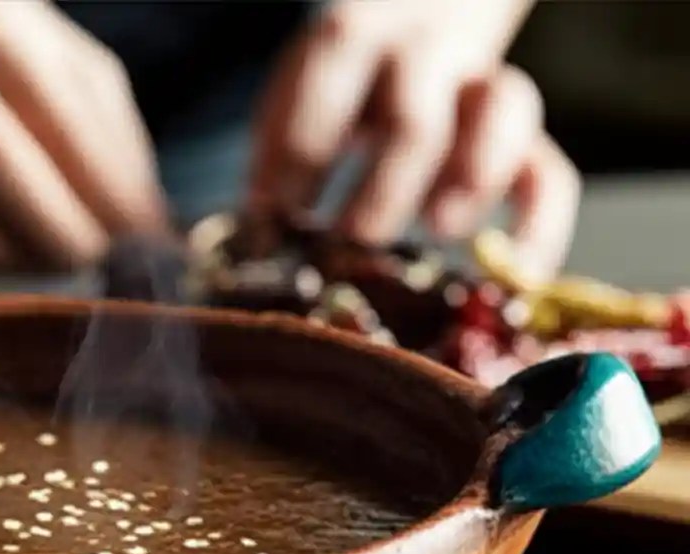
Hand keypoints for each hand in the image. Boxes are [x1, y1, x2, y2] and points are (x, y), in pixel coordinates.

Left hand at [250, 0, 579, 282]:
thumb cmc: (337, 87)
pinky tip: (515, 274)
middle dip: (383, 189)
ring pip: (499, 119)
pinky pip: (548, 174)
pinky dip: (541, 226)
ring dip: (471, 181)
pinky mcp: (519, 136)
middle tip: (353, 241)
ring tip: (437, 231)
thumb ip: (279, 157)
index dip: (299, 157)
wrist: (412, 22)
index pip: (325, 90)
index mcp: (351, 42)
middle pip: (414, 120)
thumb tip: (258, 236)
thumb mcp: (297, 99)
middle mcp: (422, 57)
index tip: (273, 216)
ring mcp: (479, 90)